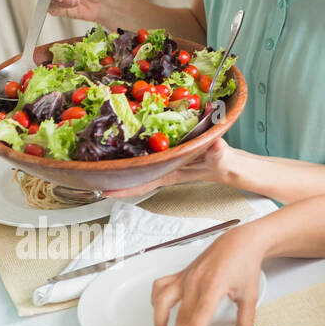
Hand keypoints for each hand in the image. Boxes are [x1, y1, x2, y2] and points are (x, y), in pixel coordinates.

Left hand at [109, 137, 235, 199]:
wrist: (234, 163)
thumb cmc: (228, 165)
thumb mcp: (223, 159)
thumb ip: (219, 154)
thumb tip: (215, 147)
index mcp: (174, 171)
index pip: (144, 182)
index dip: (125, 187)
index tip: (104, 190)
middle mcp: (167, 166)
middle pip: (136, 173)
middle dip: (115, 173)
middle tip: (91, 169)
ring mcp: (169, 158)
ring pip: (142, 162)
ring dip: (125, 159)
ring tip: (101, 154)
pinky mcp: (175, 148)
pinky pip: (153, 147)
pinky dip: (141, 143)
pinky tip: (129, 135)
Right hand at [150, 224, 262, 325]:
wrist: (239, 241)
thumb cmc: (244, 265)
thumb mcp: (250, 295)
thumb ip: (246, 320)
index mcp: (215, 283)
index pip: (201, 310)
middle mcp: (196, 279)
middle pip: (182, 314)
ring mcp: (185, 276)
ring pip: (163, 301)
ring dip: (159, 322)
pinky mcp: (180, 274)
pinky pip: (160, 287)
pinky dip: (155, 300)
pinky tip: (158, 312)